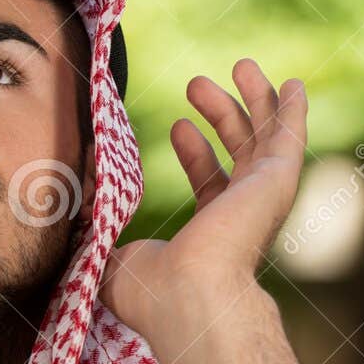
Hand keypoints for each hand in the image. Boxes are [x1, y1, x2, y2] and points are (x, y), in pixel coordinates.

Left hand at [98, 58, 304, 363]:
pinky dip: (292, 110)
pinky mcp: (276, 180)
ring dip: (252, 101)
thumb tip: (71, 203)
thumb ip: (95, 229)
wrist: (189, 299)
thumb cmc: (149, 293)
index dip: (196, 154)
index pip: (210, 185)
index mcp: (212, 236)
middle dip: (222, 116)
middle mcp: (242, 217)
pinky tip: (290, 84)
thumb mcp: (109, 256)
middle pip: (239, 154)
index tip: (177, 125)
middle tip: (198, 84)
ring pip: (265, 139)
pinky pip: (290, 137)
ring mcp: (262, 198)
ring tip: (239, 64)